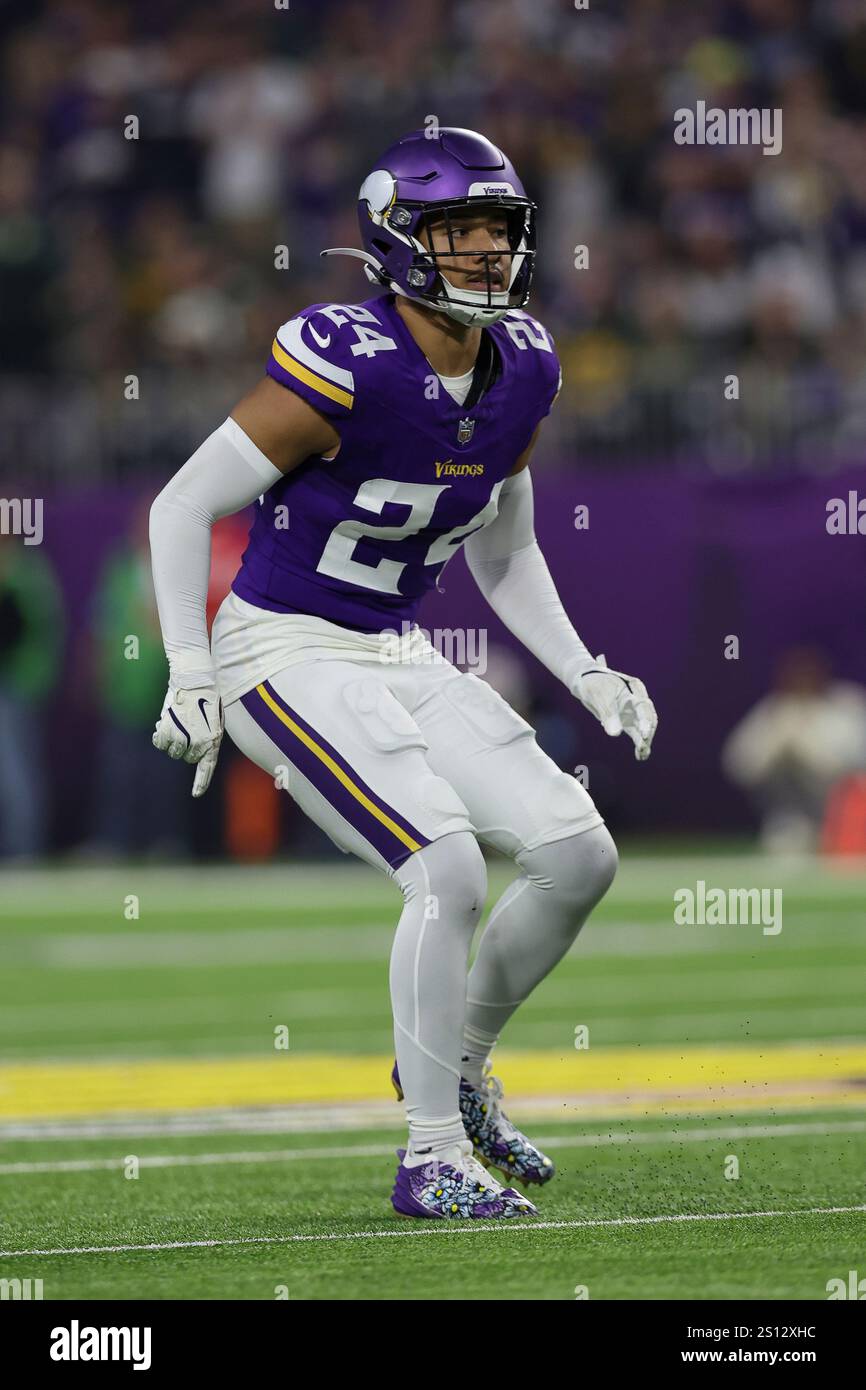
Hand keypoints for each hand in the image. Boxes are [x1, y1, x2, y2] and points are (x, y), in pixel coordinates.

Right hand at [152, 679, 223, 796]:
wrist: (196, 681)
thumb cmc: (206, 699)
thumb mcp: (213, 722)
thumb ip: (204, 739)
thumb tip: (187, 750)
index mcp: (213, 741)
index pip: (207, 767)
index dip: (201, 782)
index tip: (196, 793)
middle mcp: (199, 743)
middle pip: (187, 758)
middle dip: (185, 747)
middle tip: (187, 729)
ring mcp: (183, 738)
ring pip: (173, 751)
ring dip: (173, 740)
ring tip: (179, 723)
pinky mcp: (168, 730)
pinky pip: (160, 743)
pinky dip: (160, 736)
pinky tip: (166, 723)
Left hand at [572, 655, 657, 760]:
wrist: (586, 681)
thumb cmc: (592, 684)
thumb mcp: (597, 695)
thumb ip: (607, 713)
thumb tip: (615, 734)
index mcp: (633, 689)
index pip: (643, 706)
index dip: (645, 721)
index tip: (643, 734)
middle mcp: (636, 701)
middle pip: (647, 718)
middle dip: (647, 733)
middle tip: (642, 747)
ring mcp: (633, 712)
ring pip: (643, 728)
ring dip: (644, 741)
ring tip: (642, 755)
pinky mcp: (627, 722)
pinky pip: (636, 734)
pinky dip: (639, 744)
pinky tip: (640, 756)